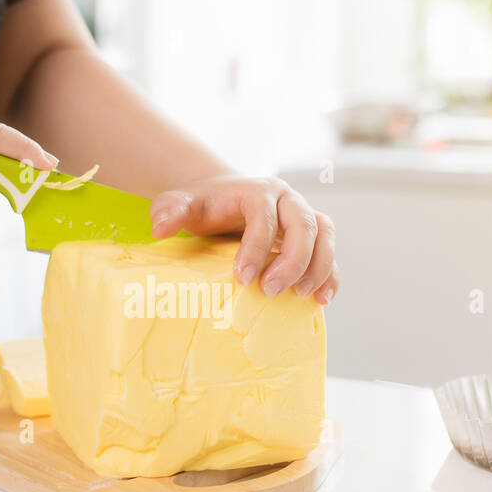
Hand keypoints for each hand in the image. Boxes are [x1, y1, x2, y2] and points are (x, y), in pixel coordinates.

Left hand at [148, 176, 338, 303]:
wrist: (223, 202)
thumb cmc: (204, 207)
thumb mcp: (181, 205)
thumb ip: (169, 211)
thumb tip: (160, 227)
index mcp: (258, 191)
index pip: (264, 215)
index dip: (256, 246)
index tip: (242, 277)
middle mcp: (287, 201)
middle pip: (304, 223)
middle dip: (292, 260)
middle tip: (270, 291)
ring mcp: (304, 217)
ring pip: (325, 235)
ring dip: (318, 267)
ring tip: (301, 296)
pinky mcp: (313, 238)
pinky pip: (330, 253)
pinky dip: (330, 275)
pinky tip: (321, 299)